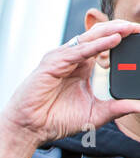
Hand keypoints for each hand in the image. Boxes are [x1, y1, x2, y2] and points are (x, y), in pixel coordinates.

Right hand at [0, 20, 139, 157]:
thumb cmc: (54, 121)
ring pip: (89, 38)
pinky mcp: (52, 64)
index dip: (122, 38)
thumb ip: (116, 108)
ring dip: (111, 31)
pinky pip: (78, 51)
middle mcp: (71, 59)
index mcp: (81, 67)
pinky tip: (114, 40)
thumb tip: (139, 107)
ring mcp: (60, 59)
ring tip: (130, 29)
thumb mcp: (93, 114)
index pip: (104, 44)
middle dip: (121, 28)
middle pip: (98, 35)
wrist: (29, 130)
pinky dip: (97, 44)